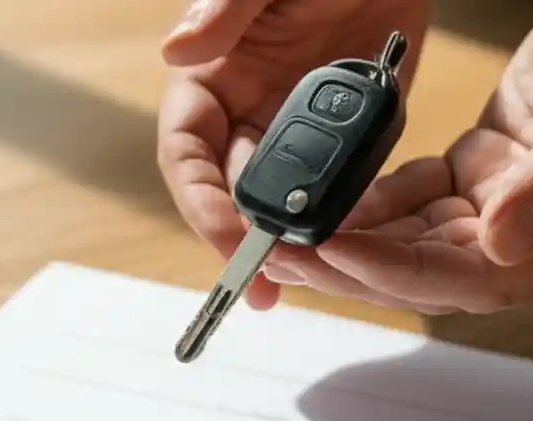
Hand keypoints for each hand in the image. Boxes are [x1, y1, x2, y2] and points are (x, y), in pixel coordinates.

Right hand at [156, 0, 430, 310]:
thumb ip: (226, 10)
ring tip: (314, 279)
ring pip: (282, 204)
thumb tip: (175, 50)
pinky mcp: (345, 140)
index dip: (200, 205)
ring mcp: (294, 133)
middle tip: (272, 281)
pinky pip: (336, 192)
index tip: (230, 240)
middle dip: (247, 241)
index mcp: (209, 82)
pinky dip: (341, 223)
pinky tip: (357, 250)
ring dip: (292, 242)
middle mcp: (244, 116)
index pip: (187, 158)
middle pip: (231, 195)